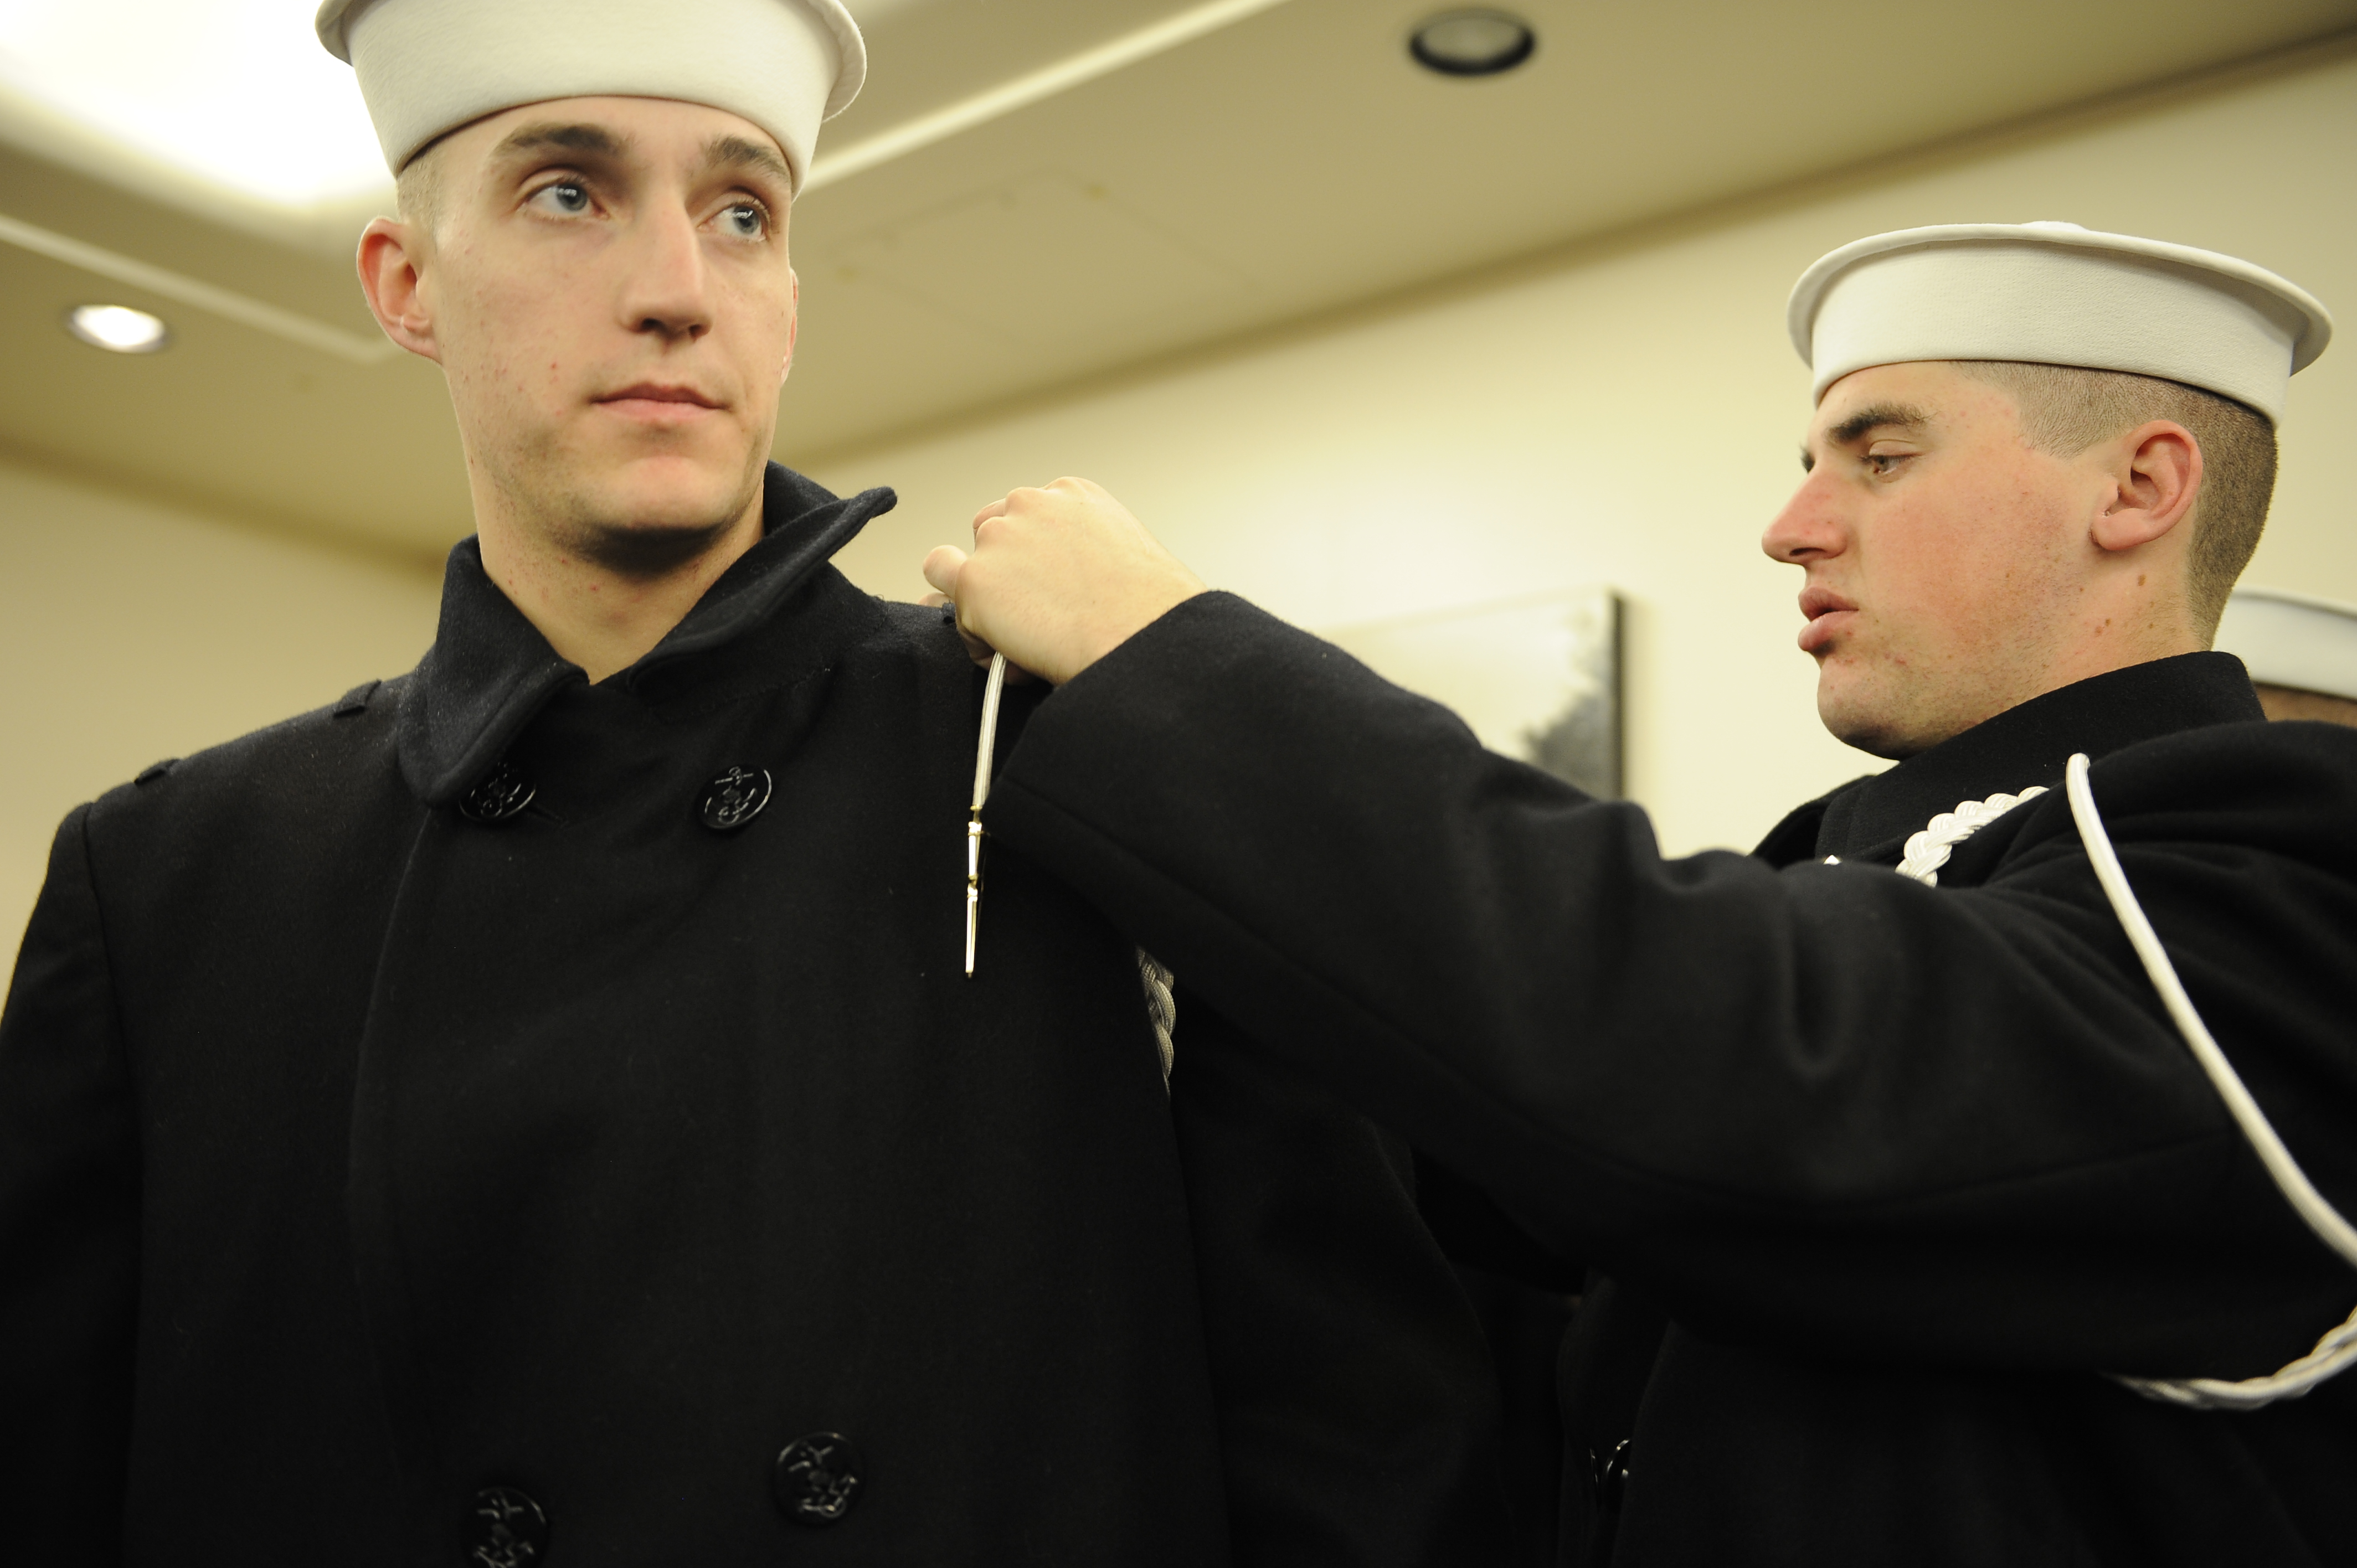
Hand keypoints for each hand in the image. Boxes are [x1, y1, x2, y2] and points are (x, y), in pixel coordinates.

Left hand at [922, 477, 1206, 684]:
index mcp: (1071, 492)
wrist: (1144, 636)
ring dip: (986, 602)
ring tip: (1025, 641)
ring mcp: (998, 538)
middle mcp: (1029, 502)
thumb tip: (1059, 581)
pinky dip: (975, 633)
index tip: (1051, 588)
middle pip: (989, 534)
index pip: (1025, 516)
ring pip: (964, 568)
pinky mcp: (974, 580)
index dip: (1031, 558)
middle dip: (1005, 573)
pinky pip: (952, 605)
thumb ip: (1081, 550)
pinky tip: (1009, 654)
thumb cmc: (1152, 611)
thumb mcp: (1123, 552)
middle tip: (1037, 616)